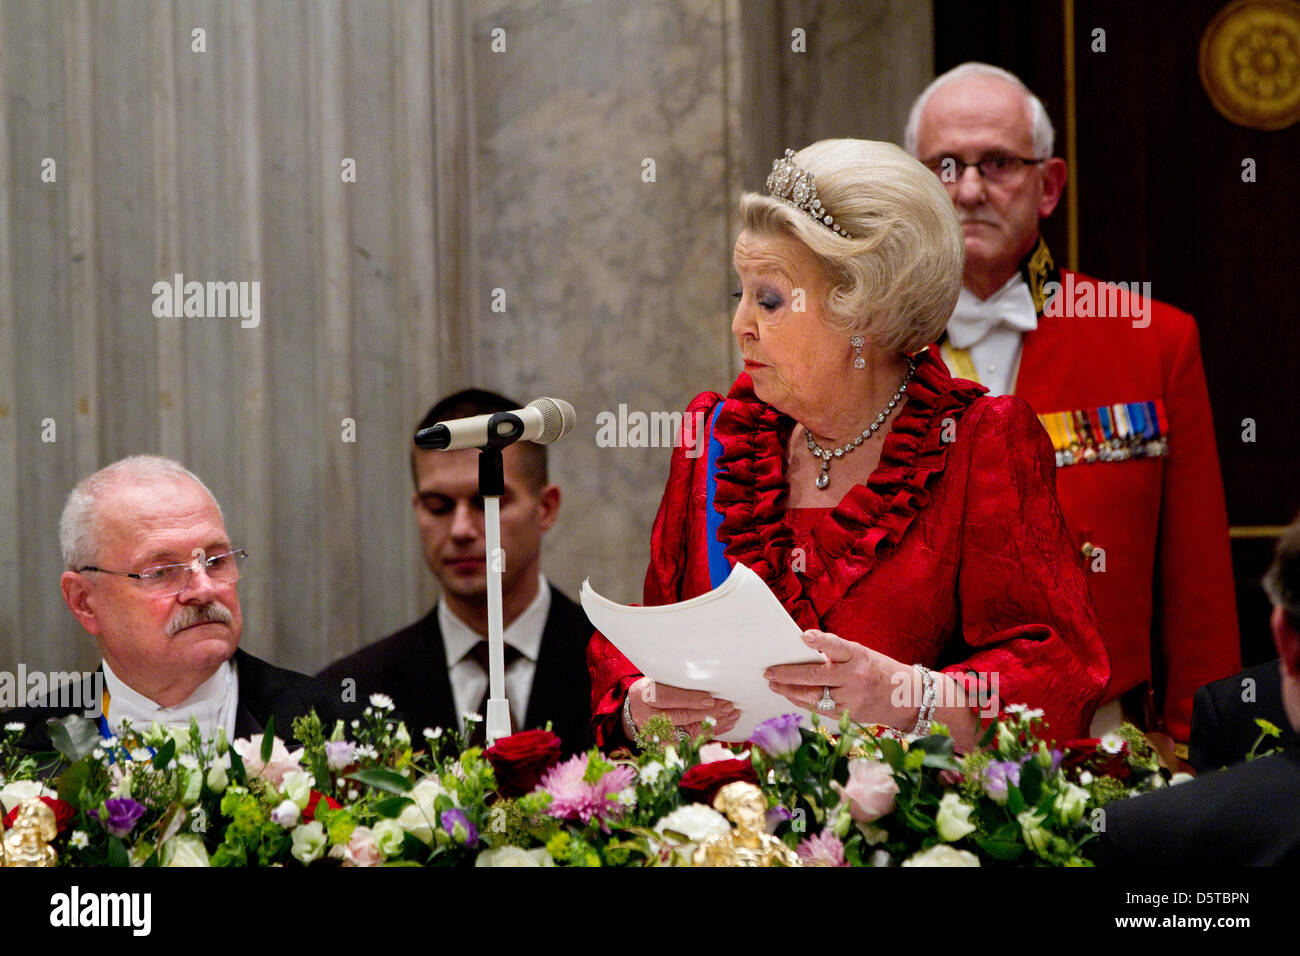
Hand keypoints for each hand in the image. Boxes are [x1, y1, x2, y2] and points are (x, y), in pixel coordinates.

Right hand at [625, 677, 739, 739]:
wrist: (635, 714)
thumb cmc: (651, 691)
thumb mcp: (656, 680)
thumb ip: (675, 681)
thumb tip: (706, 677)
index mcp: (644, 696)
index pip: (667, 698)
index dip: (689, 699)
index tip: (709, 698)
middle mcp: (648, 718)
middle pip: (681, 716)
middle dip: (708, 712)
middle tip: (728, 707)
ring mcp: (657, 735)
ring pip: (690, 731)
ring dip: (714, 723)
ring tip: (732, 715)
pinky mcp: (667, 746)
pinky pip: (694, 739)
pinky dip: (711, 732)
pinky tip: (725, 725)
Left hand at [764, 629, 915, 728]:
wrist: (907, 698)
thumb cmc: (879, 670)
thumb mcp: (863, 655)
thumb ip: (837, 654)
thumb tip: (804, 652)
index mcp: (859, 657)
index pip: (837, 646)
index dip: (821, 641)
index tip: (805, 636)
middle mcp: (855, 678)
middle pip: (816, 676)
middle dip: (788, 674)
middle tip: (769, 672)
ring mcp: (852, 699)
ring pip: (813, 696)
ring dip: (790, 691)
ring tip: (774, 684)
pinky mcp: (849, 715)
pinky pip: (820, 708)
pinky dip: (803, 701)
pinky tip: (791, 695)